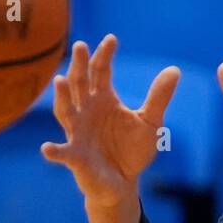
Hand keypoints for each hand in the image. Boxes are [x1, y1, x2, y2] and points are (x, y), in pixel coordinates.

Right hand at [41, 36, 179, 208]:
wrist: (123, 183)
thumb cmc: (131, 150)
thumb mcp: (150, 122)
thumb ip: (158, 97)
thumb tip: (174, 69)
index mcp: (103, 99)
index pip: (100, 71)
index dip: (104, 55)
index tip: (111, 39)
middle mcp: (86, 111)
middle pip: (80, 83)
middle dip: (79, 65)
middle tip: (80, 46)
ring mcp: (78, 132)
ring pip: (66, 111)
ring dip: (62, 96)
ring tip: (60, 80)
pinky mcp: (75, 157)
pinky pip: (63, 153)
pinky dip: (54, 151)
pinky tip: (48, 148)